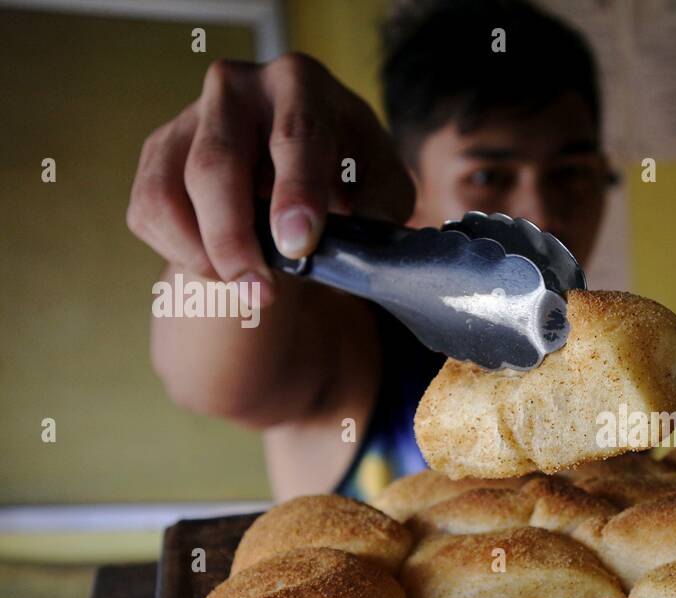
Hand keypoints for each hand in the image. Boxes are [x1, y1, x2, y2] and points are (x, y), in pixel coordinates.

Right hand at [127, 53, 413, 302]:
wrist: (304, 165)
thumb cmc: (350, 173)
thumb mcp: (383, 184)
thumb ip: (379, 208)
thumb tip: (358, 240)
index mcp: (301, 83)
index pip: (296, 134)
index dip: (295, 193)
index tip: (298, 245)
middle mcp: (236, 86)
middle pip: (217, 165)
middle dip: (236, 239)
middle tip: (261, 294)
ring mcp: (189, 116)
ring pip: (171, 192)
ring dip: (206, 255)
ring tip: (249, 290)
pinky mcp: (160, 153)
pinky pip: (150, 211)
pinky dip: (182, 253)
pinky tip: (223, 270)